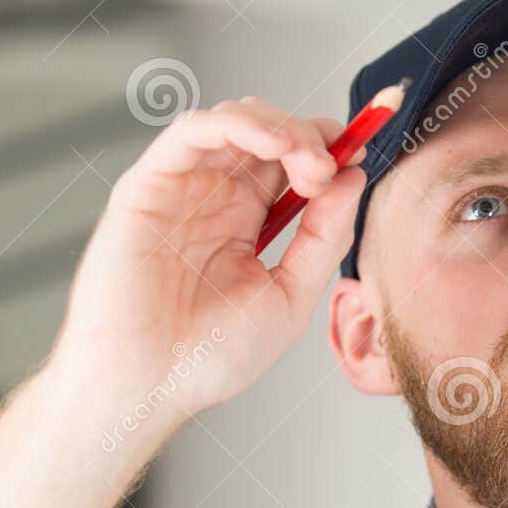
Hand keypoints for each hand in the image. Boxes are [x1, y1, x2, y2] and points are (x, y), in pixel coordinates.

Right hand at [47, 96, 364, 429]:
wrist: (150, 387)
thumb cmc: (210, 356)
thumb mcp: (290, 294)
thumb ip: (323, 236)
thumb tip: (353, 178)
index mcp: (248, 220)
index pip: (293, 161)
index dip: (330, 149)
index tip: (361, 158)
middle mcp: (215, 196)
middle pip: (270, 132)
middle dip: (312, 137)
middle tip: (331, 168)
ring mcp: (181, 188)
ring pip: (235, 120)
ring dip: (282, 127)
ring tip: (309, 164)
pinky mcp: (146, 185)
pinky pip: (191, 131)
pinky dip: (237, 124)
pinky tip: (275, 145)